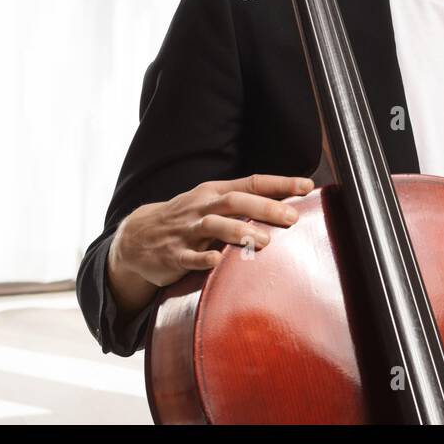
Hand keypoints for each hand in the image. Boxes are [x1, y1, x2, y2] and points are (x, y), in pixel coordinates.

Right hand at [110, 175, 314, 298]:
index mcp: (214, 193)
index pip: (252, 182)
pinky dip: (203, 258)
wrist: (136, 237)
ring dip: (239, 232)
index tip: (307, 186)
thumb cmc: (187, 220)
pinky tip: (216, 261)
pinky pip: (189, 256)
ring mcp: (186, 231)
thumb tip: (288, 205)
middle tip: (292, 217)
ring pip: (214, 226)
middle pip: (236, 202)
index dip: (280, 184)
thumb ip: (245, 205)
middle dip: (265, 208)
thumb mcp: (212, 204)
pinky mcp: (173, 255)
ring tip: (265, 241)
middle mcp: (202, 207)